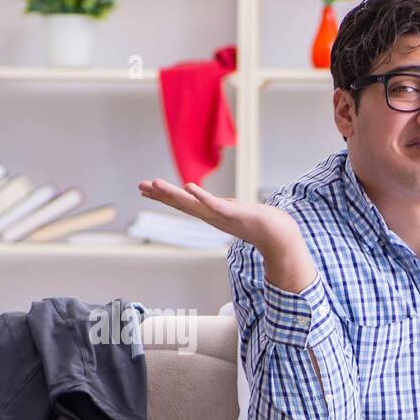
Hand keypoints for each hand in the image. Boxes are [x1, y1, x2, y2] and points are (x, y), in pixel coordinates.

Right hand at [136, 178, 314, 291]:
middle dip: (161, 195)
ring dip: (174, 195)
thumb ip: (221, 207)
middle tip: (140, 186)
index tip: (145, 188)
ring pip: (193, 204)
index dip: (164, 196)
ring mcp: (222, 216)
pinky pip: (215, 205)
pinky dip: (202, 197)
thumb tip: (217, 204)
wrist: (278, 235)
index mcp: (210, 213)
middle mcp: (212, 216)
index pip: (183, 203)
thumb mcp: (233, 212)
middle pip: (182, 203)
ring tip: (156, 184)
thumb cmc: (258, 224)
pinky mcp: (234, 214)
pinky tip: (189, 187)